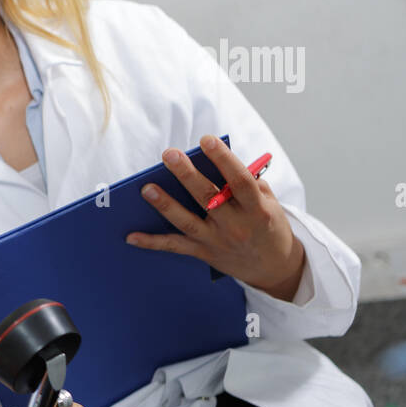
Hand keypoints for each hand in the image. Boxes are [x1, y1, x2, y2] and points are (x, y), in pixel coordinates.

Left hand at [126, 135, 306, 301]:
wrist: (274, 267)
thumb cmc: (267, 224)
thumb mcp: (269, 202)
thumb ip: (247, 183)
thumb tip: (215, 162)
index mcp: (257, 209)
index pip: (240, 181)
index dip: (224, 160)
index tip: (206, 140)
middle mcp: (236, 226)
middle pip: (208, 198)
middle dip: (187, 175)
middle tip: (169, 154)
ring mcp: (217, 241)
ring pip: (187, 222)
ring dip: (166, 205)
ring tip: (147, 189)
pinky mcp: (203, 253)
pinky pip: (174, 246)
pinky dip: (151, 243)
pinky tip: (131, 236)